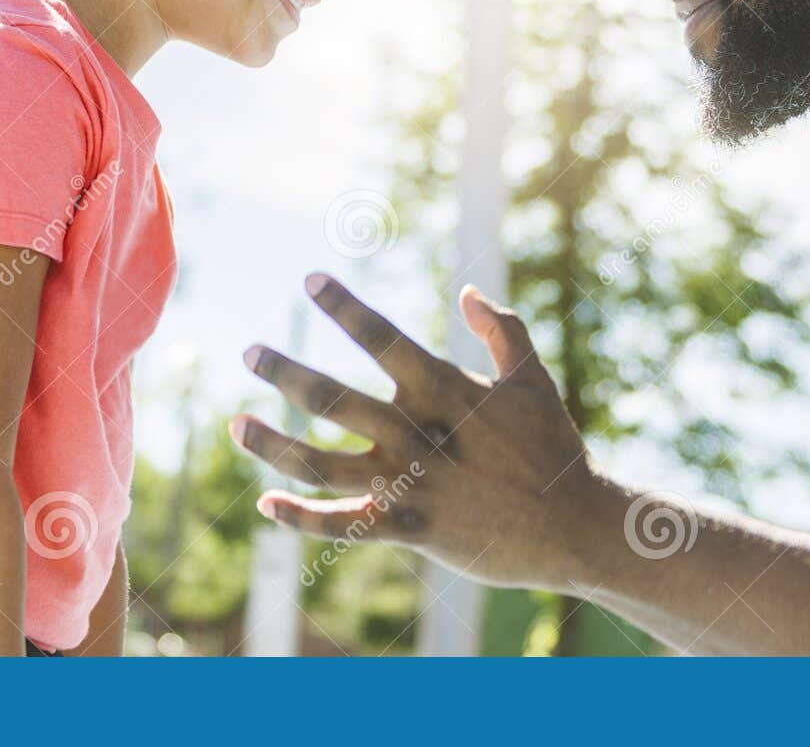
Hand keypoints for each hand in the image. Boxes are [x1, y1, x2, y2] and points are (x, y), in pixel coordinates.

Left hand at [231, 273, 602, 590]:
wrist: (573, 527)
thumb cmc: (553, 449)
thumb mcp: (533, 380)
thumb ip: (502, 332)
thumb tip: (469, 292)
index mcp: (447, 392)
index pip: (384, 339)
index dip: (346, 307)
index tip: (312, 279)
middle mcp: (419, 436)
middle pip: (334, 400)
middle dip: (287, 373)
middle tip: (250, 351)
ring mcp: (409, 486)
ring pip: (321, 464)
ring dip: (273, 445)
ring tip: (236, 423)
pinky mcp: (407, 530)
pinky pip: (340, 527)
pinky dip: (298, 518)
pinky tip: (266, 502)